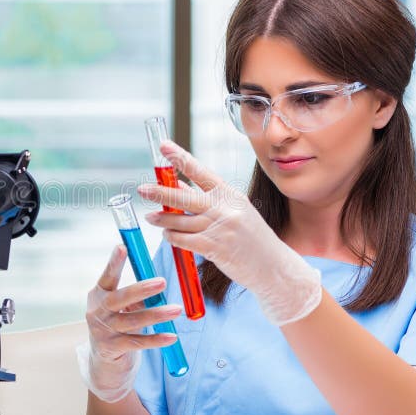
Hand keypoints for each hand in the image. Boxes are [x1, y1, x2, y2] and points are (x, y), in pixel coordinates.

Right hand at [78, 245, 181, 401]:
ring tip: (176, 310)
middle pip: (120, 298)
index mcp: (98, 295)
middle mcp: (97, 311)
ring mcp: (102, 331)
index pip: (107, 277)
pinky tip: (172, 336)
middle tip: (162, 281)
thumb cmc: (116, 326)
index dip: (115, 262)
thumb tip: (158, 284)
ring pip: (133, 321)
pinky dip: (156, 339)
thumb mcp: (121, 308)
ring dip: (157, 315)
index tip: (122, 247)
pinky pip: (138, 342)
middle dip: (142, 289)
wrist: (103, 362)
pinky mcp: (111, 348)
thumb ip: (135, 297)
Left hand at [137, 141, 320, 325]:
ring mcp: (220, 229)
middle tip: (142, 190)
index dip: (180, 158)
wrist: (273, 267)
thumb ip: (205, 199)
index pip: (200, 171)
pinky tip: (167, 237)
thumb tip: (178, 186)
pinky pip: (184, 240)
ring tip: (151, 217)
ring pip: (180, 222)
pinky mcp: (215, 248)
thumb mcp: (233, 212)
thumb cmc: (251, 238)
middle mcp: (225, 209)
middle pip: (185, 198)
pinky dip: (172, 238)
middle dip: (160, 193)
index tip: (164, 147)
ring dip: (162, 220)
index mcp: (230, 195)